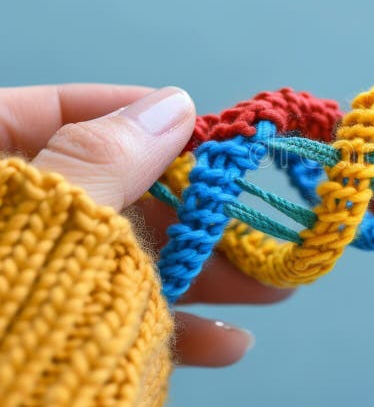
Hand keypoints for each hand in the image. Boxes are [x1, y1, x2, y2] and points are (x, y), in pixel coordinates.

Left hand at [0, 84, 292, 366]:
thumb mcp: (46, 227)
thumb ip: (105, 159)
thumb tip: (171, 103)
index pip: (47, 114)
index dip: (125, 111)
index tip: (197, 125)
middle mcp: (7, 227)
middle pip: (107, 195)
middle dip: (192, 213)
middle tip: (254, 218)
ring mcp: (34, 285)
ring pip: (125, 265)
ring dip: (203, 278)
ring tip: (272, 288)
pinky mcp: (57, 337)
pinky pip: (117, 323)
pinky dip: (175, 332)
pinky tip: (227, 345)